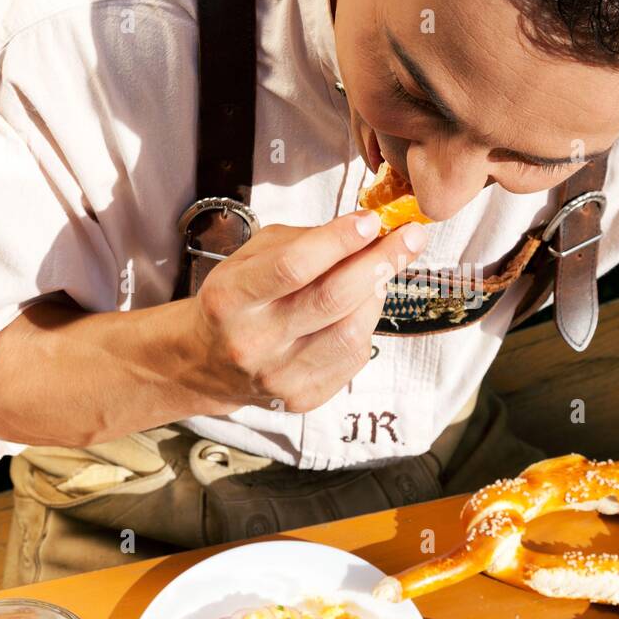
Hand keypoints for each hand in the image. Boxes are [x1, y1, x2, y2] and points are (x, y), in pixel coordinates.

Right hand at [189, 210, 426, 414]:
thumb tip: (365, 229)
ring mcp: (278, 376)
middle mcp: (252, 342)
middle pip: (331, 300)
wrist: (208, 362)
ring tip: (385, 269)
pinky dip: (367, 324)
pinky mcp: (302, 398)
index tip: (372, 220)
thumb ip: (303, 241)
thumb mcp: (251, 257)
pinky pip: (353, 358)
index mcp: (229, 299)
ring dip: (378, 293)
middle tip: (410, 237)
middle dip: (379, 263)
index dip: (338, 241)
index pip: (292, 267)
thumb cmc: (238, 298)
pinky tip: (364, 305)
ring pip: (351, 332)